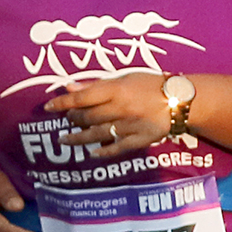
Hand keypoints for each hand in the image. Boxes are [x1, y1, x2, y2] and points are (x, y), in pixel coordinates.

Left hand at [47, 70, 178, 159]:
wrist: (183, 100)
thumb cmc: (153, 85)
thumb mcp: (125, 78)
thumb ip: (97, 85)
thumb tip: (70, 87)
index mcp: (117, 90)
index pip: (82, 97)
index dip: (62, 102)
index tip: (48, 106)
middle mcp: (121, 109)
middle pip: (87, 117)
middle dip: (73, 118)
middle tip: (67, 119)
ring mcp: (130, 126)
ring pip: (97, 134)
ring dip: (78, 138)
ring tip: (65, 140)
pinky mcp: (140, 139)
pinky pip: (118, 148)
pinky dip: (103, 151)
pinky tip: (92, 153)